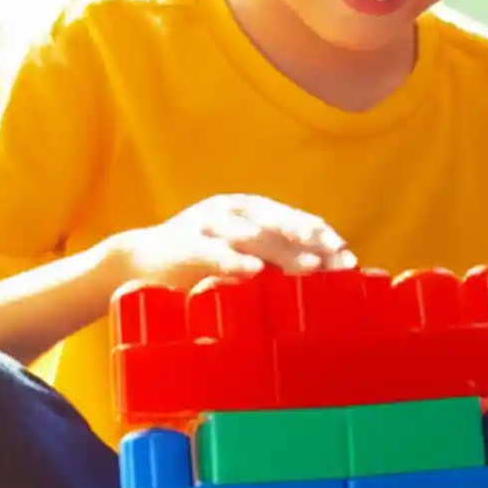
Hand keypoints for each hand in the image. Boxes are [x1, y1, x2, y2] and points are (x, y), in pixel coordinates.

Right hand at [107, 194, 356, 289]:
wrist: (138, 261)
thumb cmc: (202, 263)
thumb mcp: (244, 255)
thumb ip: (277, 260)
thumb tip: (326, 276)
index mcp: (253, 211)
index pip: (298, 221)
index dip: (325, 238)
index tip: (349, 259)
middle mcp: (234, 211)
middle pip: (282, 224)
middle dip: (314, 243)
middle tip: (339, 261)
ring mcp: (208, 225)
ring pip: (253, 235)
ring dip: (284, 251)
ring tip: (311, 266)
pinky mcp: (183, 244)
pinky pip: (213, 252)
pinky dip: (234, 261)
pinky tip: (254, 271)